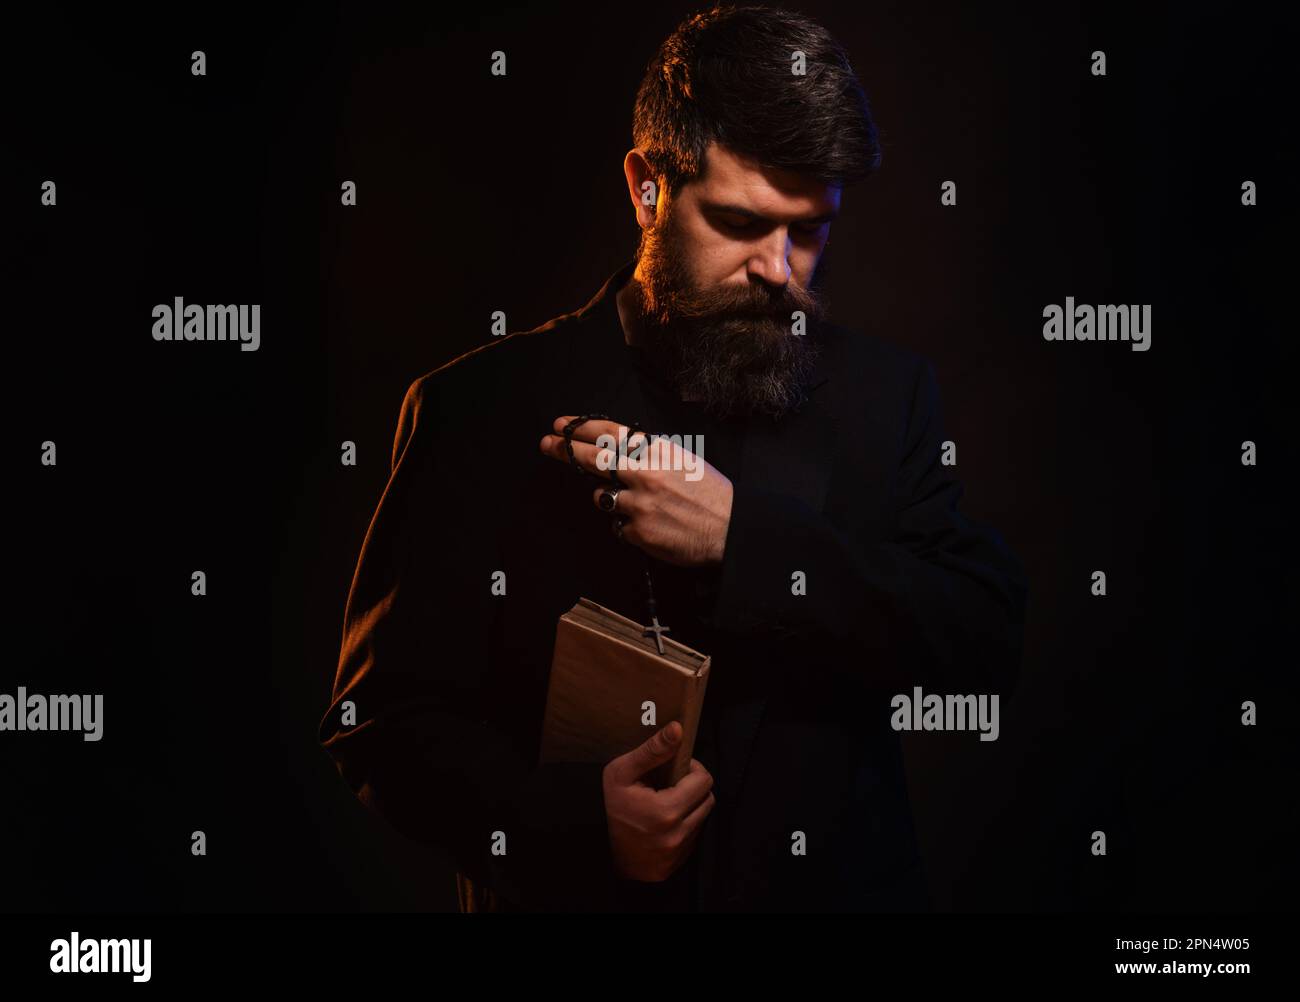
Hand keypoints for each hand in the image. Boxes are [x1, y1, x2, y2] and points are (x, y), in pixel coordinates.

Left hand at [539, 415, 733, 566]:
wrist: (731, 529)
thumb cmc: (712, 494)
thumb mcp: (684, 460)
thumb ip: (652, 455)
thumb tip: (623, 451)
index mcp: (657, 452)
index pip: (610, 433)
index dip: (581, 428)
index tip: (561, 425)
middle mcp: (644, 474)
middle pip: (593, 458)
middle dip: (565, 450)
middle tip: (546, 444)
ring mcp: (638, 504)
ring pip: (603, 497)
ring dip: (611, 499)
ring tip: (639, 505)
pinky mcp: (637, 531)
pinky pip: (619, 526)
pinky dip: (629, 526)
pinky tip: (652, 526)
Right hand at [602, 721, 715, 882]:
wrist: (606, 854)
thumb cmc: (613, 810)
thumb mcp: (621, 774)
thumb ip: (651, 750)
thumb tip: (677, 728)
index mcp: (666, 810)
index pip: (703, 780)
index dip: (692, 768)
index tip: (675, 767)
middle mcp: (678, 832)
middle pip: (708, 797)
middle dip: (694, 785)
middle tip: (672, 781)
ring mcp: (682, 847)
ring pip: (704, 814)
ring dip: (692, 803)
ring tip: (669, 799)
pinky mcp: (683, 857)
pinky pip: (696, 831)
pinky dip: (687, 820)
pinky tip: (666, 818)